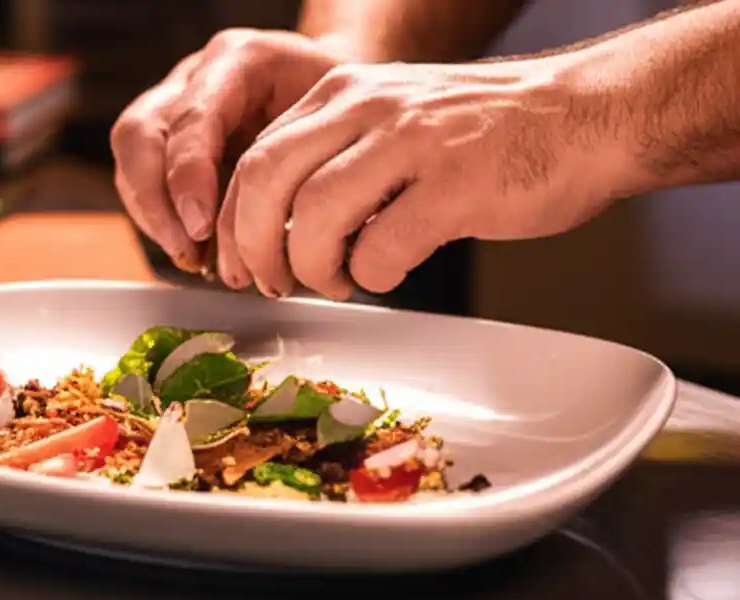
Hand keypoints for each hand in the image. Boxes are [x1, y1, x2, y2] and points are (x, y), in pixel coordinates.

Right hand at [111, 29, 349, 273]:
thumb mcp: (340, 121)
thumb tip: (277, 233)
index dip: (188, 176)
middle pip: (139, 132)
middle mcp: (196, 77)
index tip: (201, 227)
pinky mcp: (169, 141)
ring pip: (132, 157)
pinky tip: (194, 250)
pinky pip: (142, 180)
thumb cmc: (345, 107)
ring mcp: (175, 106)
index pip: (191, 117)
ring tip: (191, 257)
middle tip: (187, 249)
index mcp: (240, 60)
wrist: (342, 97)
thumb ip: (302, 160)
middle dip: (155, 201)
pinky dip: (161, 220)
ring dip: (152, 216)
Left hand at [218, 57, 623, 297]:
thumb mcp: (392, 121)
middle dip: (256, 246)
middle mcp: (368, 107)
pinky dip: (374, 275)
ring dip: (314, 266)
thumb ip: (334, 158)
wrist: (586, 114)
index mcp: (343, 93)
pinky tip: (390, 272)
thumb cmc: (486, 133)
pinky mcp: (456, 184)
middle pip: (265, 180)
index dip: (236, 222)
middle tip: (274, 282)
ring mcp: (412, 142)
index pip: (255, 158)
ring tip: (339, 281)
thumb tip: (278, 228)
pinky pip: (382, 247)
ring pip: (314, 215)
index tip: (242, 263)